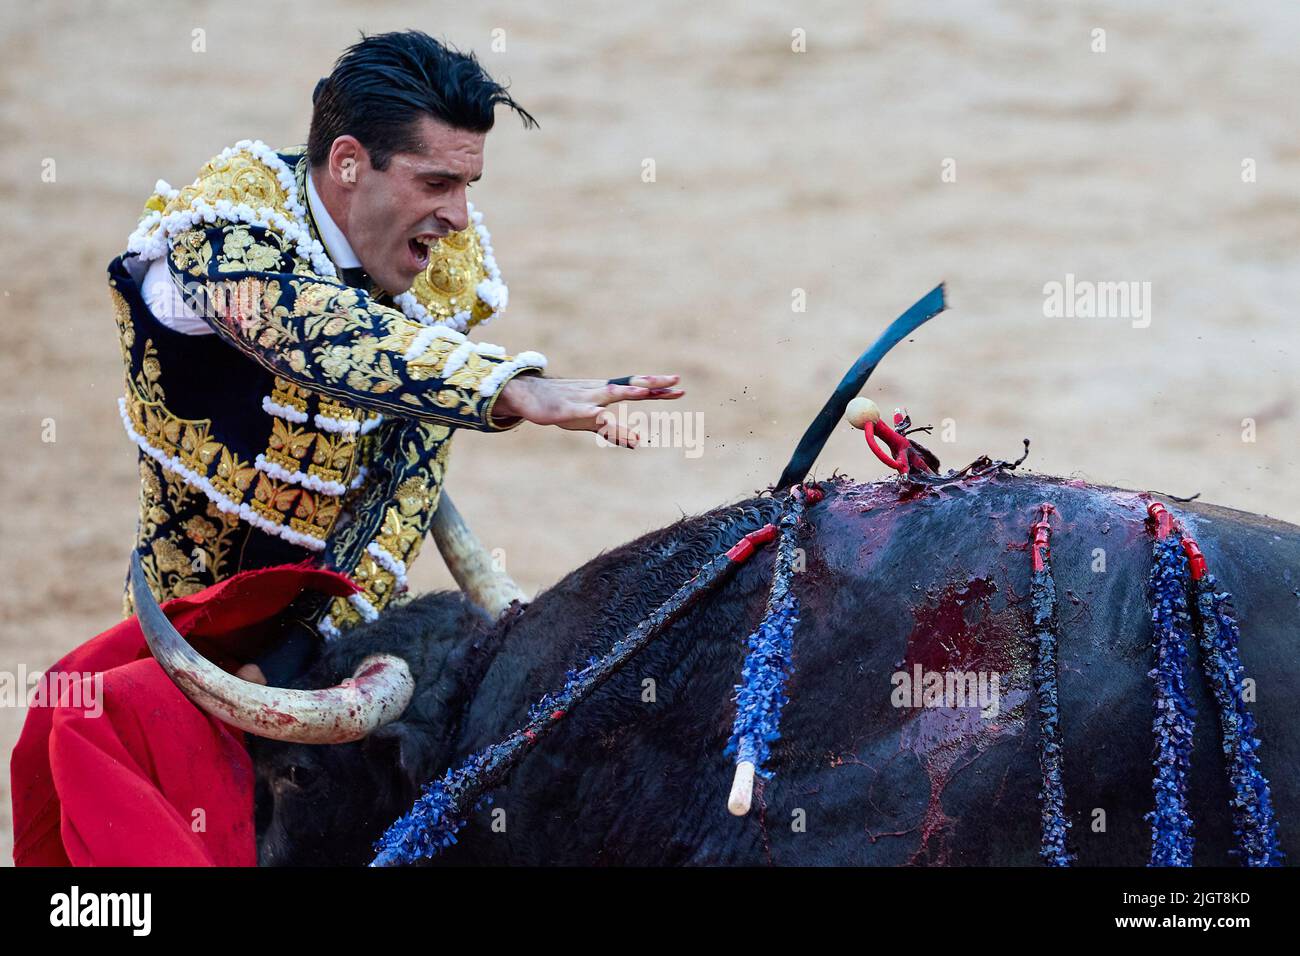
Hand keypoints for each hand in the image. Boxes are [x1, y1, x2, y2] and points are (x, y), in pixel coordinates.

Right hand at [494, 374, 683, 446]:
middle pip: (631, 385)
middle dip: (653, 384)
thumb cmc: (563, 406)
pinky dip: (593, 413)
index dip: (658, 388)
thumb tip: (636, 442)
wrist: (529, 395)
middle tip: (676, 382)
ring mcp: (584, 398)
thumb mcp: (591, 421)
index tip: (680, 387)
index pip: (637, 387)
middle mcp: (599, 392)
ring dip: (628, 391)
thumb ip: (613, 431)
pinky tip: (601, 414)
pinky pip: (583, 411)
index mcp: (606, 393)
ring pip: (610, 394)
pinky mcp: (567, 409)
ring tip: (646, 391)